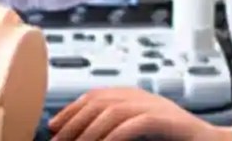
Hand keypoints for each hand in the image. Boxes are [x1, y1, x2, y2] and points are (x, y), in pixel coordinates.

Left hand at [47, 88, 231, 140]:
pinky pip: (132, 125)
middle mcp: (141, 97)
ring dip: (88, 131)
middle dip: (73, 121)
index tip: (53, 126)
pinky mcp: (163, 120)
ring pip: (111, 112)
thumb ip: (118, 127)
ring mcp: (153, 106)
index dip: (71, 109)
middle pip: (98, 102)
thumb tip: (87, 135)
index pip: (95, 95)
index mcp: (134, 96)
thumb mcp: (141, 127)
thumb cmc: (177, 139)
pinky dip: (113, 137)